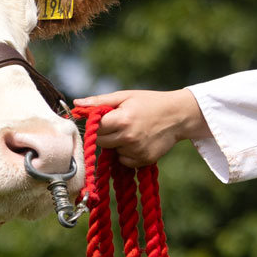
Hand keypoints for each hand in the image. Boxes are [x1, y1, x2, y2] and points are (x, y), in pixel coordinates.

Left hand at [73, 88, 208, 167]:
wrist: (180, 115)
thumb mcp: (126, 96)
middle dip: (106, 134)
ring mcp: (136, 150)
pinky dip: (127, 153)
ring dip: (117, 144)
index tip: (105, 119)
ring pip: (112, 151)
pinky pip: (124, 160)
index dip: (97, 124)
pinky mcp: (143, 160)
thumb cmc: (150, 103)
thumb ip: (99, 101)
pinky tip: (139, 142)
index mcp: (122, 119)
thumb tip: (76, 104)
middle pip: (101, 142)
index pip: (95, 128)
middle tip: (120, 124)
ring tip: (133, 132)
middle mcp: (128, 137)